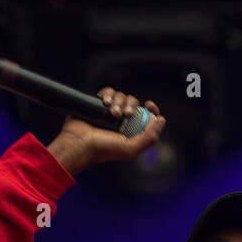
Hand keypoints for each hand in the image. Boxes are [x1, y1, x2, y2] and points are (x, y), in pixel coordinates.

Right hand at [49, 87, 166, 174]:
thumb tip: (161, 120)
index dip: (151, 109)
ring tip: (112, 113)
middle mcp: (121, 121)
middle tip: (126, 115)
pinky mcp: (97, 104)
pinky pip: (108, 91)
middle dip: (132, 106)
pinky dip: (108, 94)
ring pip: (121, 96)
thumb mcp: (131, 149)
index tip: (150, 105)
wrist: (79, 143)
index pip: (147, 116)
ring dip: (118, 102)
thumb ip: (149, 137)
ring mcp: (109, 112)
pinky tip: (104, 103)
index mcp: (131, 131)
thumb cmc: (103, 150)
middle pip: (134, 103)